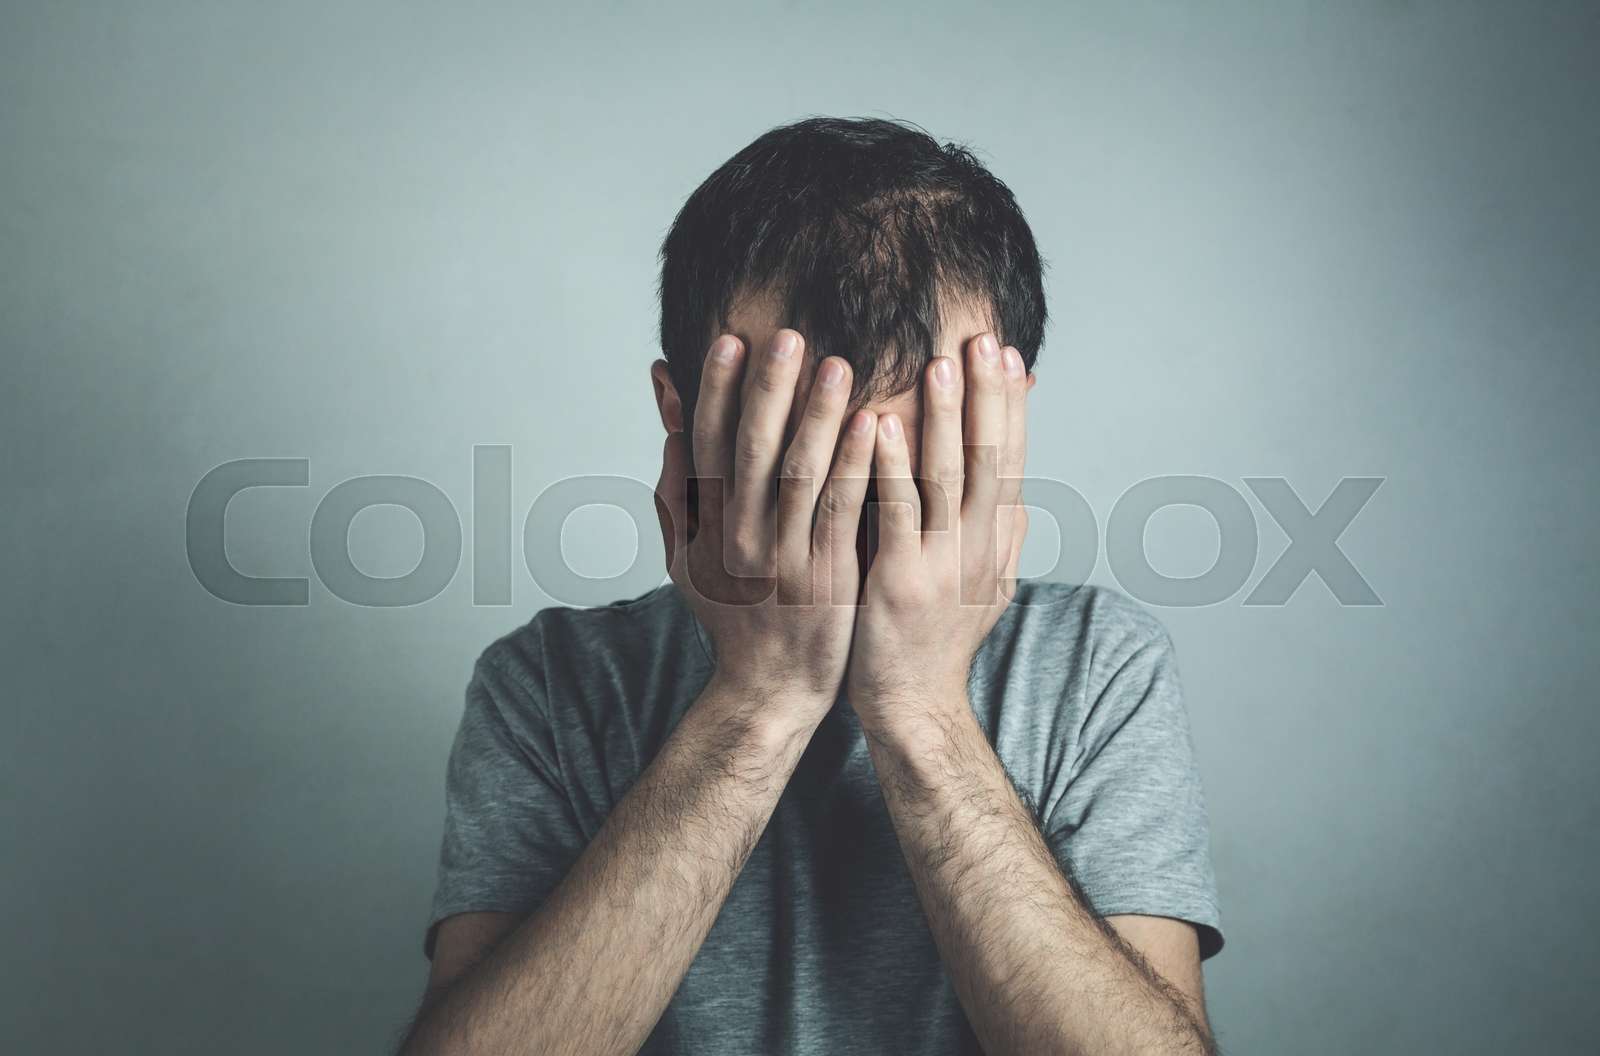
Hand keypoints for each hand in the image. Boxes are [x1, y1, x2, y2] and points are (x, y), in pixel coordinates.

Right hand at [655, 329, 877, 714]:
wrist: (769, 689)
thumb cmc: (733, 613)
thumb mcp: (684, 556)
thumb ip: (675, 487)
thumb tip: (670, 416)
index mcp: (707, 524)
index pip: (708, 444)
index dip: (716, 391)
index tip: (730, 338)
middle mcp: (740, 537)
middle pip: (751, 450)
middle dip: (767, 390)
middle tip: (787, 335)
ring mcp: (783, 558)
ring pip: (799, 475)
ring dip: (818, 417)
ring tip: (839, 364)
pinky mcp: (827, 577)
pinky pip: (842, 513)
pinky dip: (856, 467)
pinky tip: (873, 426)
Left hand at [846, 332, 1028, 732]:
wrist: (914, 705)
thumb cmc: (939, 638)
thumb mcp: (985, 583)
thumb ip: (1001, 531)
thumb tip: (1020, 486)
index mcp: (997, 540)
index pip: (1010, 456)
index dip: (1010, 403)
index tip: (1006, 350)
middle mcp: (981, 546)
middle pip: (989, 455)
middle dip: (987, 394)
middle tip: (982, 337)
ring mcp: (945, 564)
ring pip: (948, 476)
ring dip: (946, 416)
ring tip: (941, 361)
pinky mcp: (902, 583)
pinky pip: (899, 514)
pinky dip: (893, 467)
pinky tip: (883, 425)